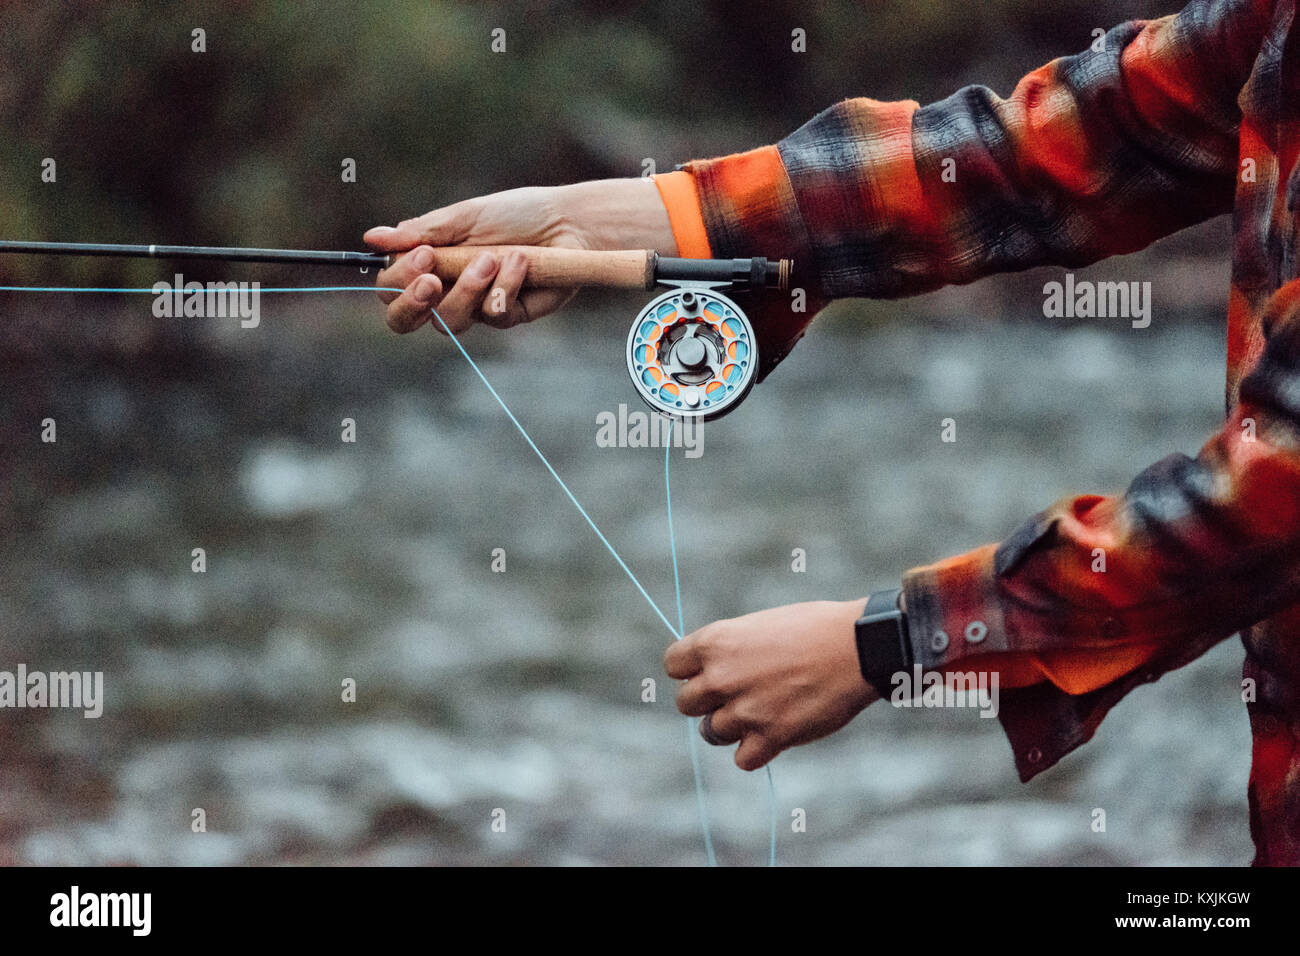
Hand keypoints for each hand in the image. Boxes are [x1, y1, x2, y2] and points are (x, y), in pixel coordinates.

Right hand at [364, 178, 676, 334]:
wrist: (568, 223)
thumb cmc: (516, 214)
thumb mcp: (465, 218)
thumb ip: (421, 233)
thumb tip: (373, 238)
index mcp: (429, 264)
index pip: (390, 289)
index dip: (397, 283)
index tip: (422, 257)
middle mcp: (446, 290)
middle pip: (406, 321)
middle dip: (413, 305)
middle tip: (433, 280)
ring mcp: (475, 307)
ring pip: (450, 322)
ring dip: (468, 289)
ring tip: (492, 258)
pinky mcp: (508, 315)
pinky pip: (493, 314)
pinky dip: (506, 286)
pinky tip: (523, 263)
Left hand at [664, 600, 878, 770]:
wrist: (857, 646)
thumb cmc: (815, 628)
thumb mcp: (760, 625)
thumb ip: (730, 649)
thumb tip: (712, 670)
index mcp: (716, 642)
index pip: (672, 665)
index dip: (690, 670)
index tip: (709, 671)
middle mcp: (721, 677)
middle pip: (686, 704)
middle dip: (708, 702)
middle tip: (737, 695)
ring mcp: (744, 710)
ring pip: (711, 733)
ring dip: (732, 728)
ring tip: (761, 713)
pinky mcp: (771, 738)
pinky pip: (742, 759)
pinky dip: (756, 751)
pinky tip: (773, 735)